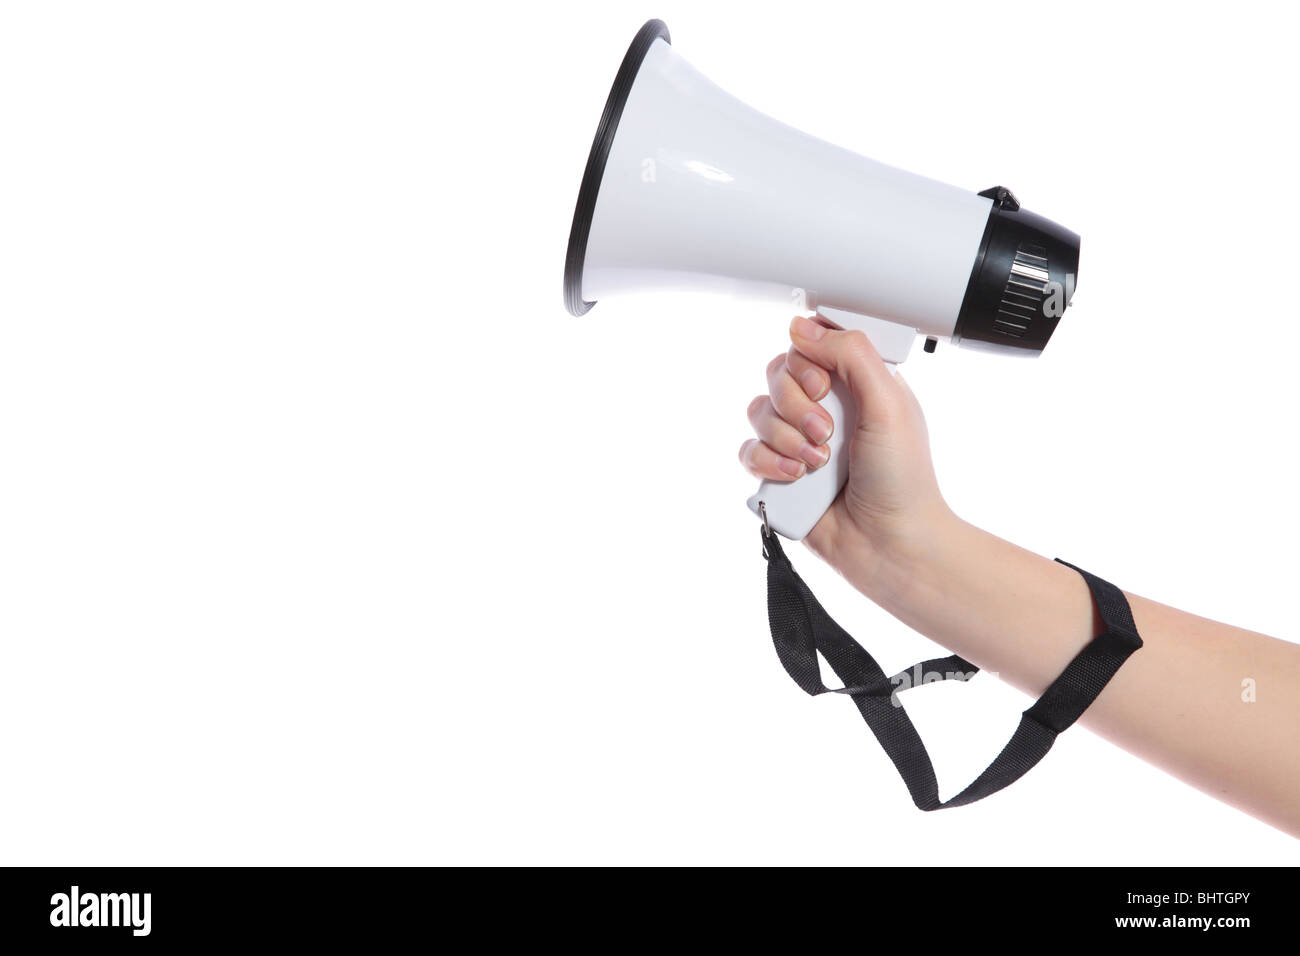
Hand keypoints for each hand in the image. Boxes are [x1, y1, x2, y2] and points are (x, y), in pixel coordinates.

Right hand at [739, 314, 952, 582]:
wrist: (890, 545)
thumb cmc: (904, 482)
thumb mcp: (889, 402)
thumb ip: (850, 353)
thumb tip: (803, 327)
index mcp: (856, 383)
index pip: (810, 344)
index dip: (808, 359)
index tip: (826, 384)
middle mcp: (825, 407)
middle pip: (778, 374)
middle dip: (797, 404)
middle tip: (826, 430)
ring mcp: (799, 440)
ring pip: (759, 411)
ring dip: (785, 437)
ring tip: (816, 462)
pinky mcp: (779, 474)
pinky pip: (748, 451)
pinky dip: (768, 462)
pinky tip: (796, 477)